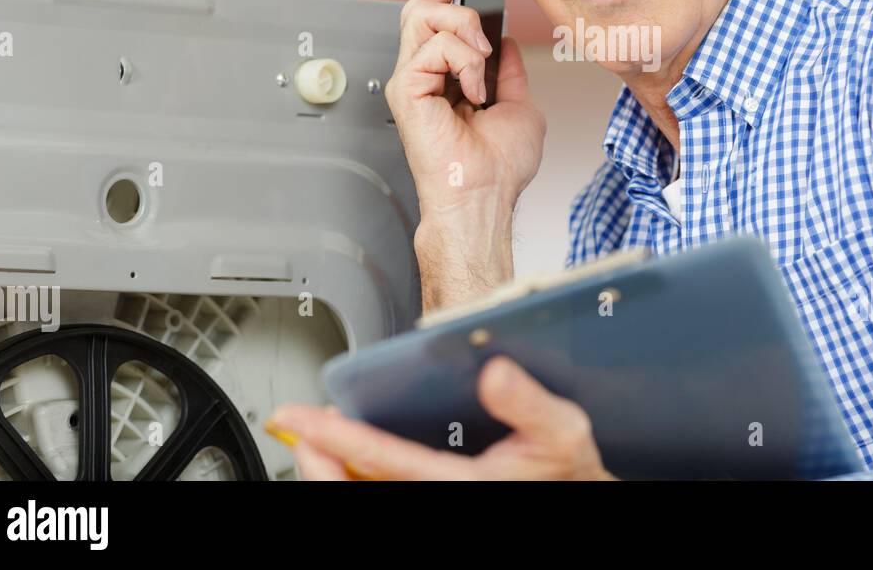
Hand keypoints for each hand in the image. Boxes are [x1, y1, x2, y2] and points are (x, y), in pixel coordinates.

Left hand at [265, 356, 616, 480]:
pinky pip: (384, 488)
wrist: (578, 492)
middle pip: (359, 486)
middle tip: (294, 428)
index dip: (337, 436)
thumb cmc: (568, 470)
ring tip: (315, 436)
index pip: (383, 460)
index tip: (303, 418)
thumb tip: (494, 373)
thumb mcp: (562, 430)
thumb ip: (528, 402)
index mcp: (462, 483)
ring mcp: (434, 499)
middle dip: (318, 458)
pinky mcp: (438, 494)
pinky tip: (353, 454)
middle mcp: (440, 496)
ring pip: (366, 490)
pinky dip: (357, 472)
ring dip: (335, 467)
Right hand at [385, 0, 546, 306]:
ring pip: (423, 16)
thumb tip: (506, 43)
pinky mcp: (407, 89)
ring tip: (482, 59)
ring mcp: (412, 80)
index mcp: (446, 76)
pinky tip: (472, 92)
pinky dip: (464, 63)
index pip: (435, 16)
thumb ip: (510, 71)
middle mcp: (424, 74)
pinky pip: (433, 48)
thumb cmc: (497, 168)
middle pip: (419, 5)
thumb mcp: (520, 104)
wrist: (484, 196)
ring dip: (464, 27)